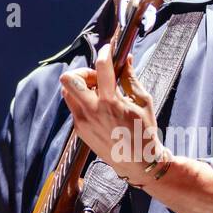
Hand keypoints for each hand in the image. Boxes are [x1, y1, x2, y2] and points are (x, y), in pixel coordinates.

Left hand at [59, 43, 161, 179]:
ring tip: (98, 93)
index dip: (105, 53)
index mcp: (110, 102)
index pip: (101, 68)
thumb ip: (131, 79)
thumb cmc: (145, 132)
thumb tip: (127, 60)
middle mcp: (92, 111)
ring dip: (80, 87)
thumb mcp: (143, 102)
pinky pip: (74, 107)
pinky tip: (99, 108)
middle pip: (69, 79)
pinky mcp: (80, 130)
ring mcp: (82, 122)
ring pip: (67, 93)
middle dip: (83, 73)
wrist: (138, 162)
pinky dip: (84, 101)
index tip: (108, 50)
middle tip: (98, 79)